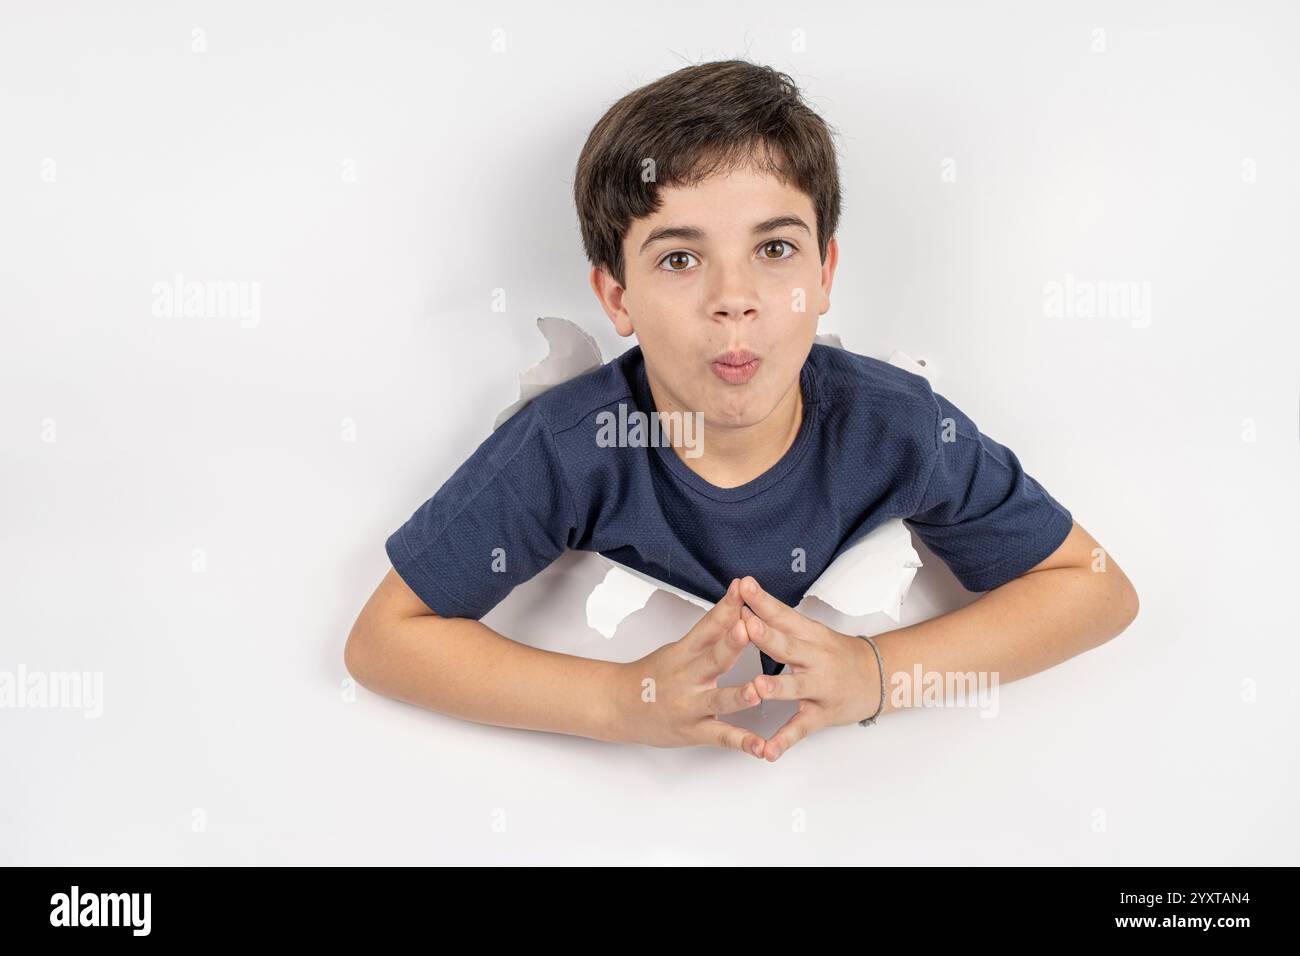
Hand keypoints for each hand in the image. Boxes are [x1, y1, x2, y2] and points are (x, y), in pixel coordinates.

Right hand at [613, 578, 767, 757]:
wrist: (618, 705)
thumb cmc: (652, 676)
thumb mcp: (676, 649)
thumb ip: (707, 636)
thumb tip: (736, 611)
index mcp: (684, 652)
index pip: (707, 626)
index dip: (725, 607)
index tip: (741, 589)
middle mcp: (687, 677)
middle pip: (712, 658)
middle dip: (731, 643)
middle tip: (747, 627)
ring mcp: (691, 706)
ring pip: (718, 700)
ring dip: (739, 695)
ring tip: (759, 691)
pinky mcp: (694, 731)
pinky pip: (721, 737)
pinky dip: (743, 743)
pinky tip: (762, 747)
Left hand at [738, 576, 882, 761]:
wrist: (879, 677)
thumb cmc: (836, 653)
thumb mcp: (812, 631)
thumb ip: (780, 621)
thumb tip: (742, 598)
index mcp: (810, 634)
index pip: (784, 614)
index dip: (763, 601)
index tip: (744, 586)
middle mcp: (816, 658)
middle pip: (788, 646)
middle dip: (767, 636)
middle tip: (746, 625)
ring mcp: (820, 687)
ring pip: (796, 687)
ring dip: (777, 686)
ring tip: (758, 687)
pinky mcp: (822, 714)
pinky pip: (801, 728)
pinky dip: (784, 741)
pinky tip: (767, 752)